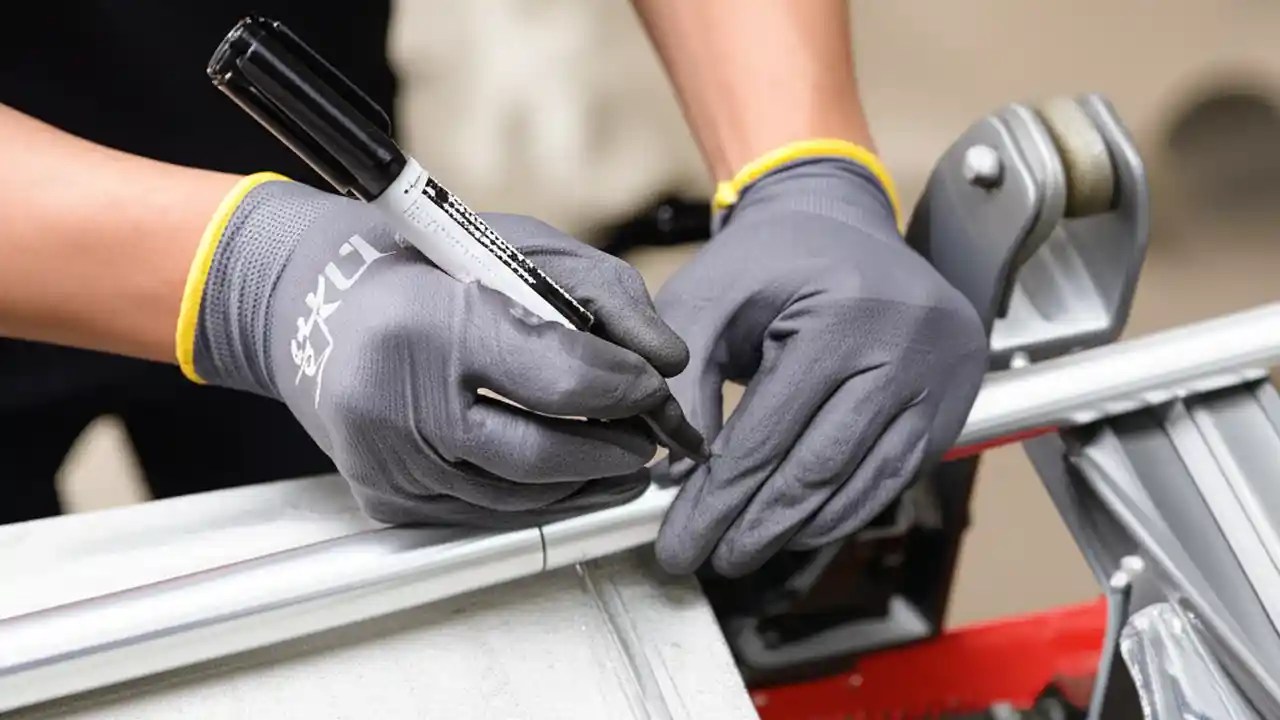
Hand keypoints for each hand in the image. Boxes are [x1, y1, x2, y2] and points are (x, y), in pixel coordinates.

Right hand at [181, 176, 688, 526]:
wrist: (310, 307)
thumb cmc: (423, 267)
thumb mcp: (514, 250)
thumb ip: (602, 295)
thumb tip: (668, 362)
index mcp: (430, 322)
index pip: (559, 377)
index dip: (623, 389)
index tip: (653, 386)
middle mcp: (397, 402)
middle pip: (542, 455)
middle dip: (614, 451)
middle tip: (650, 440)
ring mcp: (385, 462)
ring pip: (518, 498)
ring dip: (585, 484)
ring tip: (623, 462)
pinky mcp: (384, 499)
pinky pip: (483, 516)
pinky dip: (537, 500)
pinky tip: (569, 479)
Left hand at [653, 158, 986, 575]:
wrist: (841, 221)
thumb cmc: (771, 256)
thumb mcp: (710, 296)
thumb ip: (686, 381)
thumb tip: (677, 475)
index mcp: (844, 315)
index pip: (769, 432)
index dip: (719, 497)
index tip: (680, 539)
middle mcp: (906, 348)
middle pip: (819, 467)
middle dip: (755, 524)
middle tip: (707, 559)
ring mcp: (940, 378)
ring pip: (863, 482)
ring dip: (799, 528)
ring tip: (744, 551)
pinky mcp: (951, 401)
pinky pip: (894, 474)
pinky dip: (843, 508)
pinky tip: (799, 526)